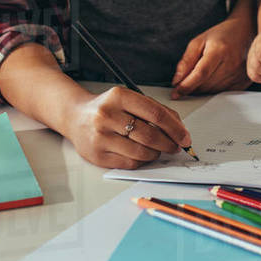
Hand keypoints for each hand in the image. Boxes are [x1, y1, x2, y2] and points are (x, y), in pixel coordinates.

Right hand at [65, 85, 190, 169]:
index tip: (185, 137)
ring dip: (156, 153)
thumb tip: (179, 129)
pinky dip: (142, 161)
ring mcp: (100, 137)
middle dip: (169, 144)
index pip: (156, 114)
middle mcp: (107, 115)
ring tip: (157, 149)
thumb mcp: (129, 99)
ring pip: (141, 152)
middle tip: (176, 146)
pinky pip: (129, 163)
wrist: (75, 116)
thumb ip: (154, 110)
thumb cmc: (108, 108)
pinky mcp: (97, 155)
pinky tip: (142, 155)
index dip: (175, 128)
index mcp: (119, 96)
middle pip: (150, 135)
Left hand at [170, 15, 253, 98]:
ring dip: (202, 89)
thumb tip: (177, 80)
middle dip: (192, 86)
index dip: (186, 86)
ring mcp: (240, 74)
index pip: (200, 73)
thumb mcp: (198, 41)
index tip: (176, 93)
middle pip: (205, 85)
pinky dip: (213, 90)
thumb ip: (186, 60)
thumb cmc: (221, 36)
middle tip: (187, 79)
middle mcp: (232, 63)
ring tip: (202, 75)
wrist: (244, 32)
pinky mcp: (244, 82)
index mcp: (219, 50)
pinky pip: (223, 93)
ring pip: (213, 92)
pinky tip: (213, 79)